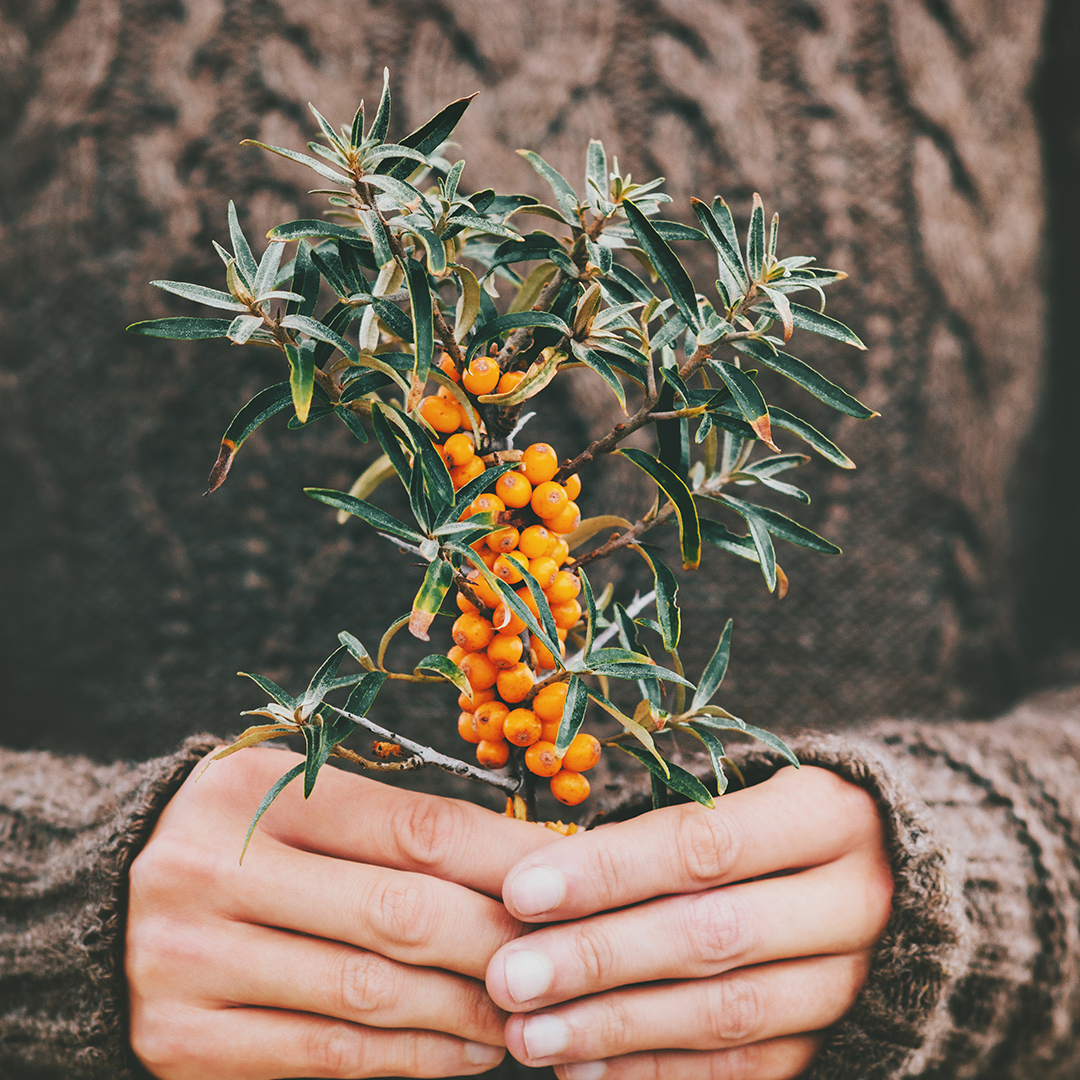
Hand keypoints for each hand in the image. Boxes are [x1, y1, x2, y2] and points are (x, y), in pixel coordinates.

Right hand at [127, 747, 557, 1079]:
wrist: (102, 904)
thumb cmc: (237, 837)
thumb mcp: (299, 799)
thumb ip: (393, 825)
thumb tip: (523, 860)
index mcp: (255, 787)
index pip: (413, 826)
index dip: (506, 858)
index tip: (569, 879)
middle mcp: (212, 869)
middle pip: (398, 914)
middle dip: (498, 941)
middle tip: (562, 954)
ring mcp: (191, 962)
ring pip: (369, 996)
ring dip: (467, 1009)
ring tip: (529, 1008)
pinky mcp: (185, 1043)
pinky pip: (327, 1055)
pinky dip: (411, 1057)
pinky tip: (466, 1049)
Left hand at [486, 765, 892, 1079]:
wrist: (892, 873)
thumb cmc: (778, 822)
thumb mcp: (741, 795)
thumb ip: (656, 832)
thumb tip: (540, 881)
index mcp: (826, 813)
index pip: (703, 845)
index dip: (608, 871)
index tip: (521, 891)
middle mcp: (853, 898)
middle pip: (715, 934)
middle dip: (602, 958)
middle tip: (511, 975)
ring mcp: (854, 979)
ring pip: (729, 1012)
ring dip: (618, 1027)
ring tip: (530, 1033)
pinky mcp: (841, 1037)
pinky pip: (746, 1070)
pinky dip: (659, 1072)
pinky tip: (585, 1067)